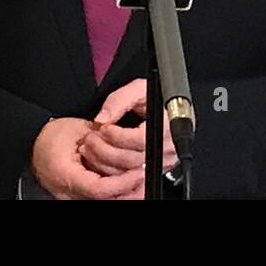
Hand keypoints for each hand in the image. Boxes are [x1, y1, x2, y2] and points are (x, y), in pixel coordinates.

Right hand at [31, 117, 142, 199]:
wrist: (32, 143)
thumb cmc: (50, 136)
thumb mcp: (80, 131)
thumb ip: (102, 140)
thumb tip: (126, 146)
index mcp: (67, 175)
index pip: (100, 189)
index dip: (122, 184)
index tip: (138, 173)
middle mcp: (68, 192)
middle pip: (104, 201)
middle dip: (128, 194)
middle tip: (147, 183)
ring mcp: (70, 197)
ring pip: (102, 202)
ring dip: (123, 195)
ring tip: (142, 186)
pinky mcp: (74, 197)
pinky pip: (97, 199)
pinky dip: (113, 194)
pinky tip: (127, 189)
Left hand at [77, 79, 177, 194]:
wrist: (173, 107)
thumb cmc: (159, 96)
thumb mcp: (140, 89)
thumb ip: (119, 100)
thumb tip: (101, 119)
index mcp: (168, 126)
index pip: (140, 140)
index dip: (117, 136)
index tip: (103, 128)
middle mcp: (167, 148)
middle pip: (133, 160)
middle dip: (106, 150)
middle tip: (91, 138)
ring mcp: (162, 162)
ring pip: (130, 172)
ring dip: (105, 162)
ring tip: (91, 148)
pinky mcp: (155, 168)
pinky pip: (130, 176)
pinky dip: (112, 169)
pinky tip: (100, 158)